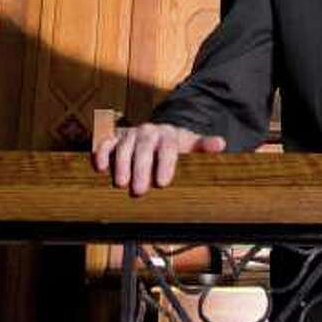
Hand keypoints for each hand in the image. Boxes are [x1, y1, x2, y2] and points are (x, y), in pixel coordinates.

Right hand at [93, 121, 225, 194]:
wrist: (154, 133)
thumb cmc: (173, 146)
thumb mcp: (189, 145)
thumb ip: (203, 146)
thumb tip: (220, 144)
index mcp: (168, 134)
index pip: (168, 147)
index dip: (165, 163)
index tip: (163, 183)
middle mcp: (148, 131)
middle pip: (144, 148)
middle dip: (141, 168)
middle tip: (140, 190)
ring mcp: (129, 134)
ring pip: (124, 145)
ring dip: (121, 163)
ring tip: (121, 183)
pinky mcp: (113, 137)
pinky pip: (105, 142)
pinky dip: (101, 152)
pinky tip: (100, 167)